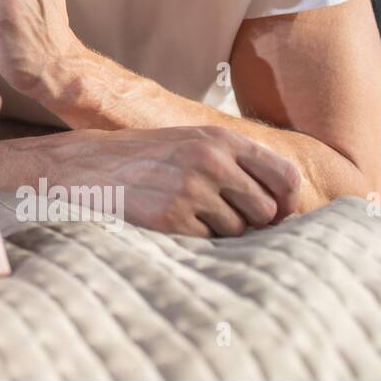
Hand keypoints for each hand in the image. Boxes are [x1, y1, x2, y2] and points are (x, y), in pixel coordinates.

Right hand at [0, 125, 302, 236]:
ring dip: (219, 229)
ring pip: (238, 230)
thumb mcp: (195, 144)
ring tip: (187, 210)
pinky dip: (194, 236)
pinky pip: (207, 241)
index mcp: (222, 139)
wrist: (91, 165)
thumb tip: (284, 208)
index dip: (288, 201)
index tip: (277, 212)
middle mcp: (212, 162)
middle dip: (251, 220)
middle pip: (266, 211)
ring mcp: (193, 190)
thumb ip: (238, 164)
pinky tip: (170, 218)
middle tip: (221, 213)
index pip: (285, 176)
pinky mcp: (173, 217)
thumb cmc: (150, 157)